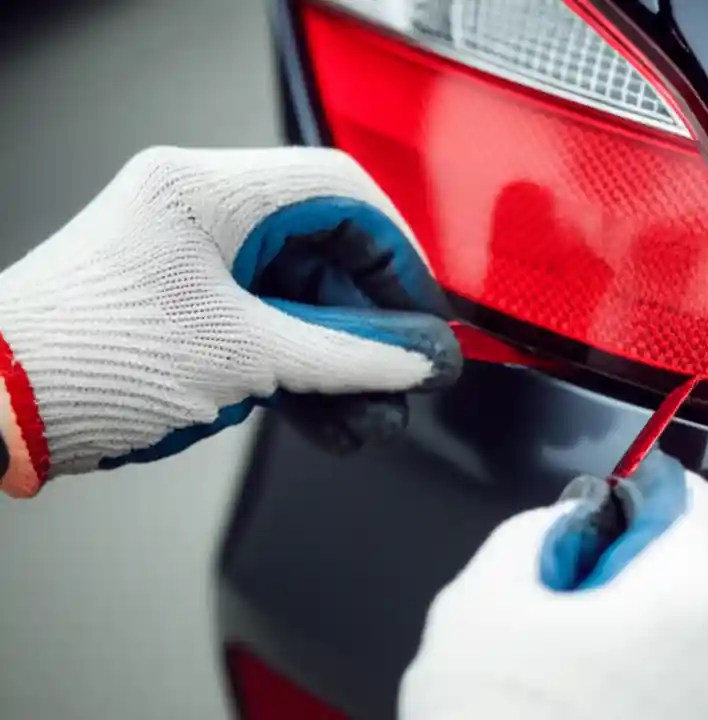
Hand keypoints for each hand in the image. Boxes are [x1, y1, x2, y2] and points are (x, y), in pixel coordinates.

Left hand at [0, 147, 460, 496]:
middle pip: (326, 250)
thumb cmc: (83, 359)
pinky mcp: (185, 307)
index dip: (398, 252)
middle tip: (410, 371)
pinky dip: (304, 370)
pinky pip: (269, 327)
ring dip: (344, 359)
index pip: (341, 192)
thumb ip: (350, 359)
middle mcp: (199, 212)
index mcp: (207, 190)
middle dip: (375, 320)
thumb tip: (423, 358)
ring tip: (376, 414)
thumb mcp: (244, 358)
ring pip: (301, 297)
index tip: (427, 311)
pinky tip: (336, 418)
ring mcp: (191, 261)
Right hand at [399, 456, 707, 719]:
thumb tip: (568, 528)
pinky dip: (657, 700)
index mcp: (688, 596)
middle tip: (570, 612)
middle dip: (640, 582)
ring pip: (696, 649)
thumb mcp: (483, 599)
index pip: (700, 505)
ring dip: (649, 648)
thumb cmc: (497, 716)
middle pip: (699, 581)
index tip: (608, 521)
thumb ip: (537, 533)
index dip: (649, 499)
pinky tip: (593, 718)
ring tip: (574, 683)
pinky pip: (696, 703)